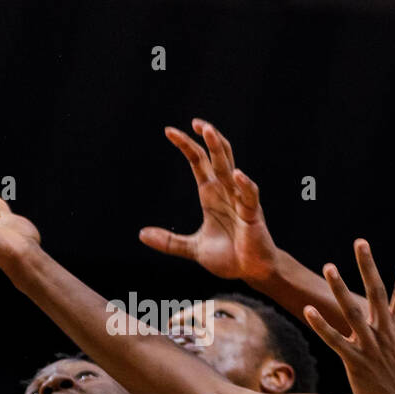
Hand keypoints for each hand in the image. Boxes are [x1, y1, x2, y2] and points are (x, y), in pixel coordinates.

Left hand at [141, 119, 276, 281]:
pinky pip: (249, 195)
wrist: (251, 272)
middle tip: (195, 122)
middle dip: (207, 139)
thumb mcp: (193, 248)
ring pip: (230, 168)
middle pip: (217, 157)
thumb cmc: (228, 256)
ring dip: (220, 149)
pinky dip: (244, 185)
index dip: (186, 146)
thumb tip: (141, 234)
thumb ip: (169, 241)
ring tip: (209, 131)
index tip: (169, 131)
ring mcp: (240, 200)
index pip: (199, 162)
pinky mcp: (253, 214)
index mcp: (211, 194)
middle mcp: (226, 191)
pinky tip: (235, 174)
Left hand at [303, 241, 394, 393]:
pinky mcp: (355, 364)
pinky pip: (335, 341)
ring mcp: (371, 348)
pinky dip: (321, 326)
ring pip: (352, 312)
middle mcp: (387, 334)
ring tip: (329, 267)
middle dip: (368, 266)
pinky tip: (308, 310)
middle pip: (377, 293)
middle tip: (360, 242)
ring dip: (339, 288)